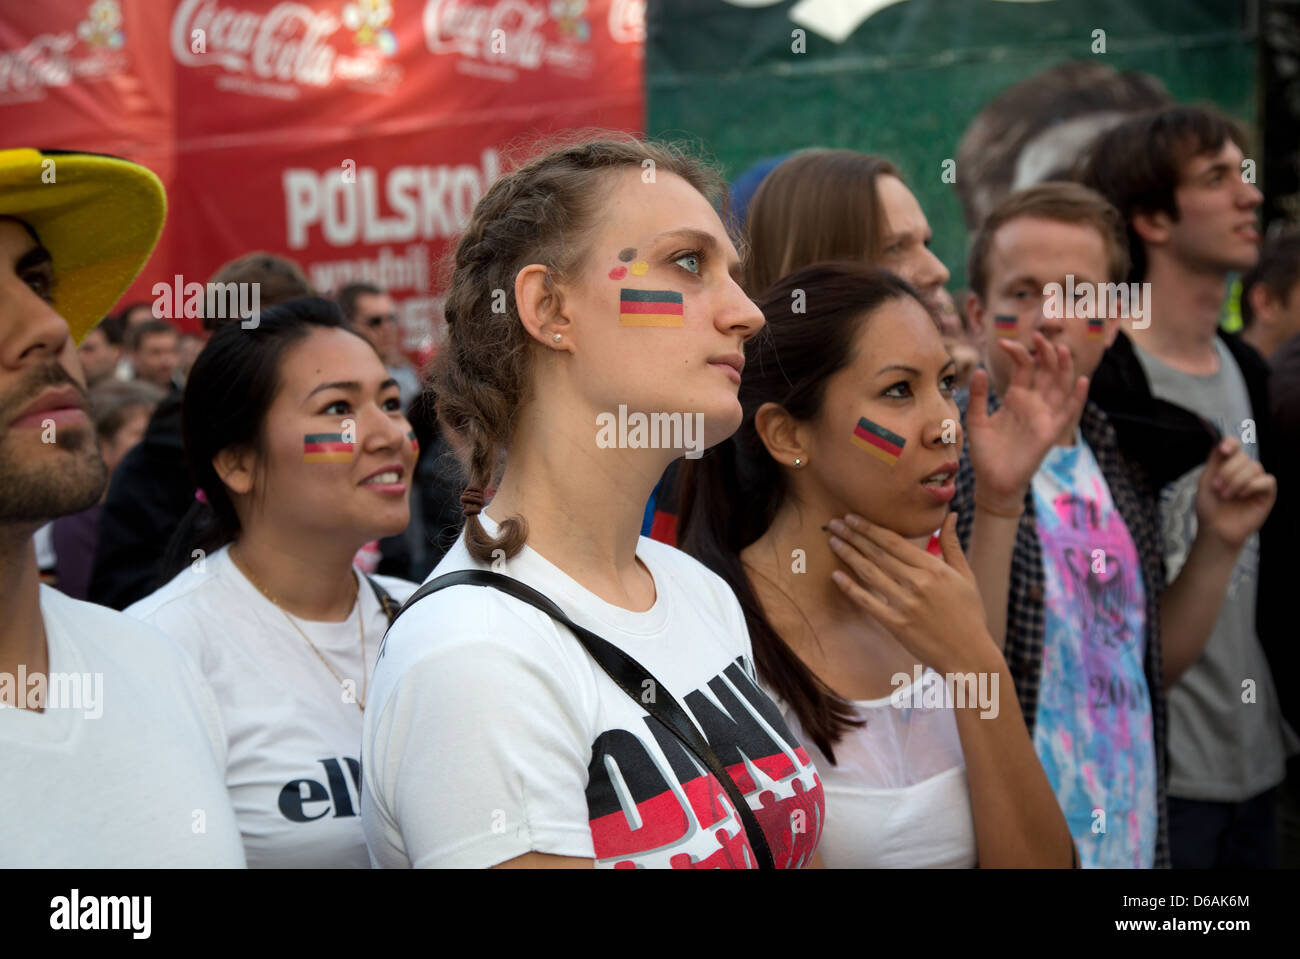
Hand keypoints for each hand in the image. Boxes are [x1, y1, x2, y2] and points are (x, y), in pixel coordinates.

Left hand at [827, 512, 998, 674]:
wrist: (968, 655)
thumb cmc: (969, 614)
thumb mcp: (965, 576)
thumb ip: (952, 544)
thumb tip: (950, 514)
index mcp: (934, 568)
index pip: (894, 541)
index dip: (870, 528)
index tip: (853, 517)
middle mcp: (918, 583)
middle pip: (878, 553)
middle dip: (853, 535)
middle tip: (834, 523)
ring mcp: (905, 604)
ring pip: (870, 573)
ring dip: (848, 555)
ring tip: (833, 541)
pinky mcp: (896, 624)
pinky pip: (867, 602)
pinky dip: (850, 588)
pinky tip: (836, 576)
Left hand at [966, 333, 1089, 511]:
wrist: (992, 481)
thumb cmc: (985, 452)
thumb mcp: (976, 421)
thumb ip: (978, 397)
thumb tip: (978, 370)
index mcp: (1016, 397)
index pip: (1024, 368)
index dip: (1018, 353)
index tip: (1005, 342)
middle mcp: (1033, 403)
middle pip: (1046, 371)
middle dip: (1045, 353)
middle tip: (1039, 335)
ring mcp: (1044, 416)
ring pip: (1060, 386)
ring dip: (1063, 368)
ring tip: (1061, 350)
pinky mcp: (1050, 432)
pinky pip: (1068, 412)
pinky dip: (1077, 397)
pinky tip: (1082, 381)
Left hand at [1195, 437, 1275, 549]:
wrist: (1216, 529)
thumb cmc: (1210, 506)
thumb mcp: (1206, 479)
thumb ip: (1214, 460)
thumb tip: (1221, 440)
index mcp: (1228, 464)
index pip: (1234, 445)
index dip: (1231, 443)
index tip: (1224, 450)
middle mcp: (1244, 470)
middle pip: (1242, 456)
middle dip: (1227, 472)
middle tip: (1217, 488)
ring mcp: (1256, 481)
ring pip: (1254, 467)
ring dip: (1236, 481)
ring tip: (1226, 495)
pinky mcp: (1267, 493)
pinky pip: (1267, 480)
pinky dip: (1252, 486)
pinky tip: (1242, 495)